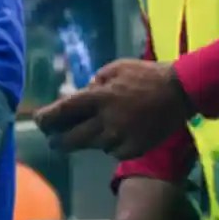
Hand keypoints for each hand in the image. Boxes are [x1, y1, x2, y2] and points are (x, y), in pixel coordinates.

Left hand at [33, 60, 192, 159]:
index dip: (47, 118)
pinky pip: (113, 151)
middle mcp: (106, 120)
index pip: (64, 111)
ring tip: (86, 136)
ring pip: (93, 146)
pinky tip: (116, 136)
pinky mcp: (135, 148)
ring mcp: (121, 136)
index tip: (38, 122)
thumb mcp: (116, 68)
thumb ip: (96, 81)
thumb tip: (82, 92)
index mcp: (99, 97)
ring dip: (87, 141)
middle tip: (53, 142)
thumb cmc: (146, 75)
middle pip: (73, 138)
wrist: (180, 91)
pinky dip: (111, 145)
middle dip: (59, 141)